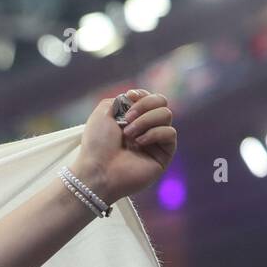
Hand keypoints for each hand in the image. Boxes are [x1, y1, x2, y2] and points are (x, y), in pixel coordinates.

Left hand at [72, 89, 176, 204]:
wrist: (97, 171)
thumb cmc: (96, 145)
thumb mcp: (102, 114)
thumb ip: (119, 101)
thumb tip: (135, 97)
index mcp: (132, 120)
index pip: (150, 98)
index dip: (143, 94)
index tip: (130, 96)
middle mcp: (145, 129)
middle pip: (162, 102)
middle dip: (144, 105)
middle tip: (126, 119)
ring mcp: (155, 142)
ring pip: (166, 115)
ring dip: (145, 120)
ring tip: (128, 135)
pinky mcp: (164, 155)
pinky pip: (170, 133)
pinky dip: (154, 134)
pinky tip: (139, 143)